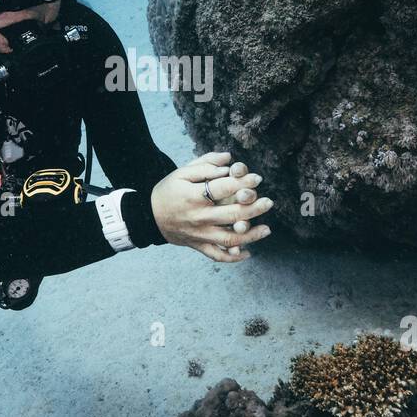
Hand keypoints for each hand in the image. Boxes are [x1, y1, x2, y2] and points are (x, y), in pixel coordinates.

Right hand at [150, 151, 271, 262]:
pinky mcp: (197, 246)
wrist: (148, 216)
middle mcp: (198, 217)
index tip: (257, 178)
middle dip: (254, 208)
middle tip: (268, 202)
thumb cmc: (168, 191)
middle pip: (231, 214)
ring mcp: (199, 234)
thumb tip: (229, 159)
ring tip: (267, 229)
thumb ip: (206, 164)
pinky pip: (217, 255)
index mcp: (194, 196)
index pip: (223, 188)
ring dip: (251, 235)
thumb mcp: (182, 172)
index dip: (242, 182)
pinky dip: (233, 257)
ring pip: (229, 238)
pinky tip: (247, 253)